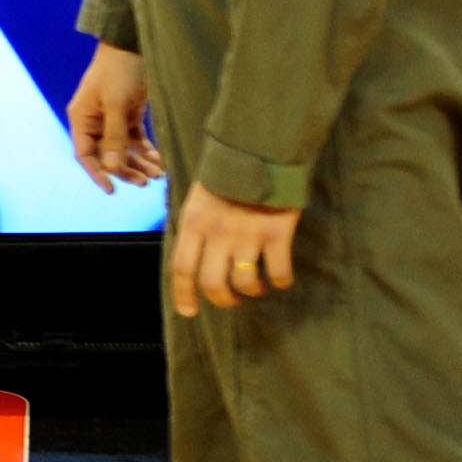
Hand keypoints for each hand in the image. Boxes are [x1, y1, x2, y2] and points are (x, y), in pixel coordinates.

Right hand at [66, 42, 158, 190]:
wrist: (134, 44)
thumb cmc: (119, 71)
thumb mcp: (116, 104)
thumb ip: (114, 137)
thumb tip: (112, 167)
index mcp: (82, 118)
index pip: (86, 154)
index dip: (98, 173)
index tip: (113, 190)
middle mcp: (95, 122)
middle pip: (107, 155)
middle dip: (126, 170)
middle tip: (146, 182)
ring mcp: (112, 119)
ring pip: (123, 150)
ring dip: (139, 163)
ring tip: (158, 174)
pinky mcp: (129, 114)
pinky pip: (136, 140)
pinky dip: (146, 151)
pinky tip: (159, 161)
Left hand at [170, 188, 301, 317]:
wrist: (260, 150)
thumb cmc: (227, 175)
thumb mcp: (198, 198)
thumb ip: (195, 228)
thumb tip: (192, 257)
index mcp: (193, 222)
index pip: (182, 268)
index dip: (183, 294)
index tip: (189, 312)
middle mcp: (217, 233)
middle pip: (212, 283)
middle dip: (221, 300)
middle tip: (231, 300)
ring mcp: (248, 234)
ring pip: (244, 283)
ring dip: (251, 291)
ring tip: (255, 286)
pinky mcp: (277, 233)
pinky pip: (278, 272)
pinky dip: (280, 281)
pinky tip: (279, 278)